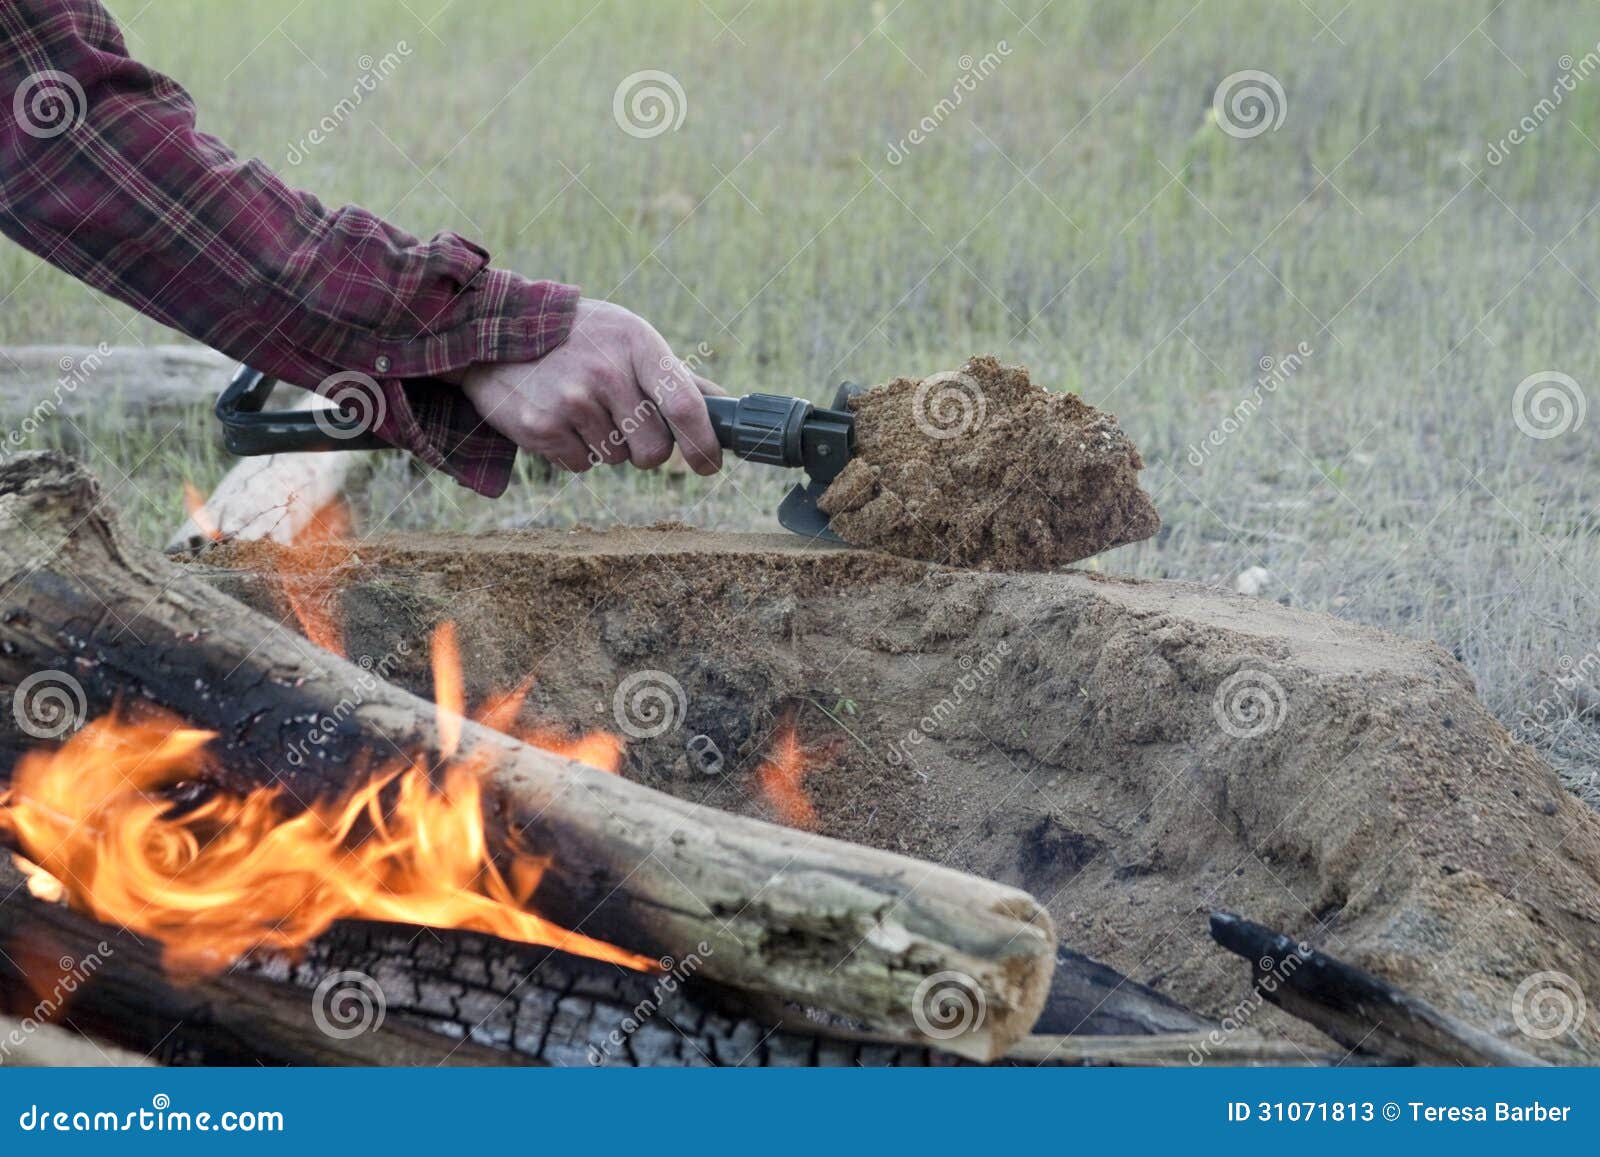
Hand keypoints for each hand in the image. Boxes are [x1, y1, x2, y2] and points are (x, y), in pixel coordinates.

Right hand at [458, 298, 722, 473]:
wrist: (495, 330)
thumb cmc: (580, 337)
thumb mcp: (628, 337)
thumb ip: (675, 375)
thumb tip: (723, 404)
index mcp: (637, 344)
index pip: (685, 406)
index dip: (703, 445)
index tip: (709, 466)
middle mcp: (607, 371)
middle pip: (655, 451)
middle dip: (647, 450)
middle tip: (625, 423)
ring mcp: (572, 400)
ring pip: (617, 460)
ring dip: (607, 445)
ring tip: (582, 407)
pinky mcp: (541, 426)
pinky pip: (582, 466)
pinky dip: (575, 452)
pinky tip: (558, 417)